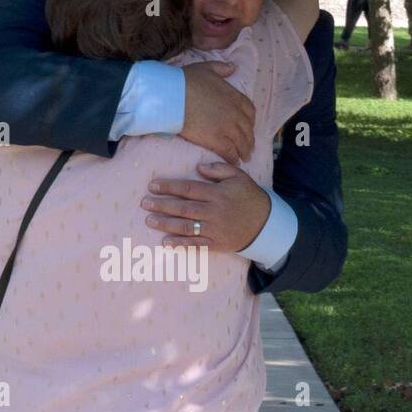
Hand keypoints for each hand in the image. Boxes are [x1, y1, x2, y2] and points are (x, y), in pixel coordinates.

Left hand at [141, 162, 270, 252]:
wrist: (266, 223)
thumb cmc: (249, 196)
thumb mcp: (238, 176)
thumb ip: (218, 169)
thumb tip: (198, 167)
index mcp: (217, 194)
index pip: (188, 189)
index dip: (169, 187)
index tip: (152, 186)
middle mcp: (214, 211)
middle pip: (183, 208)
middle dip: (162, 205)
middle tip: (144, 203)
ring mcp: (214, 229)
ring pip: (186, 227)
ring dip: (166, 224)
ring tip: (149, 220)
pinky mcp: (217, 243)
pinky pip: (196, 245)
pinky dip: (181, 244)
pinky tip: (166, 242)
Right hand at [180, 60, 254, 163]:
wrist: (173, 96)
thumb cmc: (186, 81)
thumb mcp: (207, 68)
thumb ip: (222, 68)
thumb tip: (233, 66)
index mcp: (234, 96)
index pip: (249, 111)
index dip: (250, 120)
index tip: (248, 126)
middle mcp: (234, 113)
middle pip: (248, 129)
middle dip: (249, 139)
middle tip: (248, 147)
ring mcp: (227, 127)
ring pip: (241, 142)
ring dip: (244, 151)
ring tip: (244, 157)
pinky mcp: (216, 140)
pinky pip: (229, 152)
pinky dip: (233, 157)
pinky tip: (233, 161)